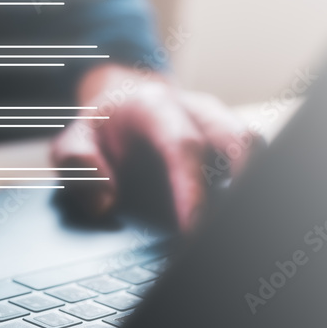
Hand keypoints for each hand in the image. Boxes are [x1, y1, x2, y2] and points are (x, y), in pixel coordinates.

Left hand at [51, 64, 261, 229]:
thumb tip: (104, 203)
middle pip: (238, 139)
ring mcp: (219, 124)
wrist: (124, 98)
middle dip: (243, 182)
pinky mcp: (231, 141)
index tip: (193, 228)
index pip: (183, 145)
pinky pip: (254, 159)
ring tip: (226, 222)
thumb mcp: (72, 139)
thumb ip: (79, 164)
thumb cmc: (102, 126)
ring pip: (254, 146)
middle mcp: (195, 110)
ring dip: (249, 181)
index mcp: (154, 106)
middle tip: (220, 228)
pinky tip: (226, 213)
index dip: (192, 189)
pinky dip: (248, 181)